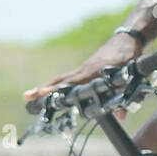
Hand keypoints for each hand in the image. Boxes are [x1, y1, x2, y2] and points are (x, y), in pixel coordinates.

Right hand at [24, 33, 140, 103]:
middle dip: (43, 90)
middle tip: (26, 97)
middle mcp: (84, 70)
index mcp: (93, 71)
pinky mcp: (84, 69)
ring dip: (45, 87)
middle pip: (60, 81)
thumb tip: (120, 116)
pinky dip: (56, 84)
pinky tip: (47, 90)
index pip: (72, 82)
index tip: (44, 93)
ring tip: (29, 95)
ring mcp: (82, 69)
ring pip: (60, 79)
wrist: (126, 40)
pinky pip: (67, 78)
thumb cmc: (128, 56)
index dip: (58, 89)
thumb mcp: (130, 75)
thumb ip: (124, 94)